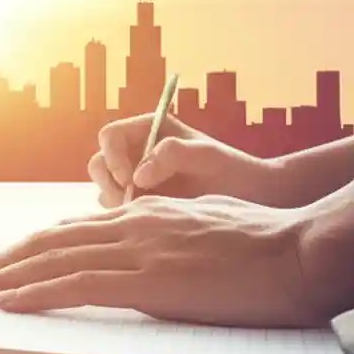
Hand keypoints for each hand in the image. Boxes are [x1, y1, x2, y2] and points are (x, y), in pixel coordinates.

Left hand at [0, 195, 326, 327]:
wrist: (300, 251)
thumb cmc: (263, 244)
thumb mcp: (201, 226)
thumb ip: (164, 234)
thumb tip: (144, 249)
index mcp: (141, 215)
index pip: (68, 231)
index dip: (28, 249)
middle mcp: (130, 225)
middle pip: (46, 241)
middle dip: (0, 262)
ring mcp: (138, 250)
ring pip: (51, 260)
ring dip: (3, 279)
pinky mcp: (150, 279)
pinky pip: (78, 284)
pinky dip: (37, 293)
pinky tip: (8, 302)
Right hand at [89, 115, 281, 208]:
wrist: (253, 200)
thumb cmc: (234, 171)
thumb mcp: (208, 156)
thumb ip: (172, 154)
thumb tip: (138, 176)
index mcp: (149, 130)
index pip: (110, 136)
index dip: (113, 157)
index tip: (131, 180)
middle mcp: (137, 152)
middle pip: (99, 162)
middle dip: (109, 183)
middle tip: (131, 202)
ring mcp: (136, 179)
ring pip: (103, 187)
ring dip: (114, 201)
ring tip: (144, 214)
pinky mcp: (140, 204)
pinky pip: (116, 209)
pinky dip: (123, 217)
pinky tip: (148, 223)